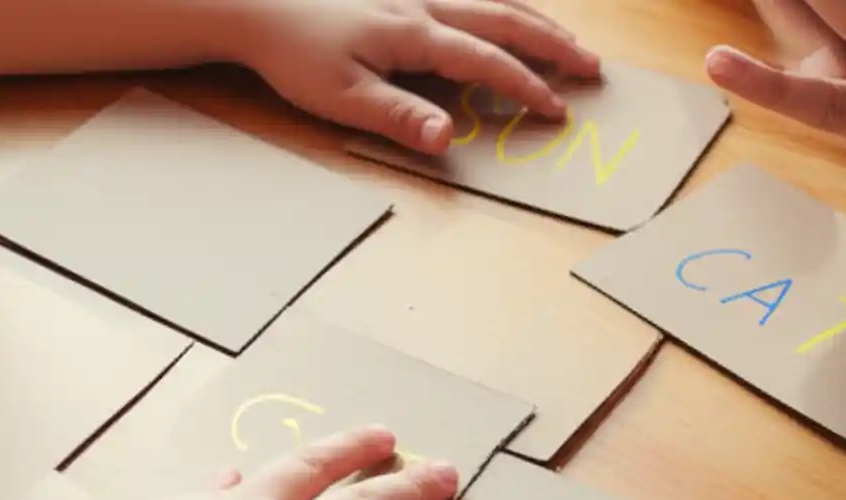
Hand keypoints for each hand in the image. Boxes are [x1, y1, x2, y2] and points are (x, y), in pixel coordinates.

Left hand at [234, 0, 600, 153]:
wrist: (253, 1)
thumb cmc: (295, 51)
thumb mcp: (342, 96)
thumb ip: (399, 117)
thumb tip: (449, 140)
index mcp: (417, 34)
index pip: (488, 60)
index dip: (527, 86)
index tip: (558, 110)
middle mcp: (426, 3)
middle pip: (507, 17)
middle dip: (554, 44)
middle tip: (592, 65)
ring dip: (537, 18)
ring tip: (569, 39)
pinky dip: (503, 0)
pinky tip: (512, 10)